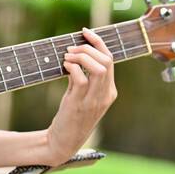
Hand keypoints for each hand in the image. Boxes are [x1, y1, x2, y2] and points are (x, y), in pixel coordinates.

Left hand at [44, 27, 117, 165]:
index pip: (110, 60)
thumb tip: (76, 54)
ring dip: (82, 56)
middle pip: (107, 61)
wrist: (63, 142)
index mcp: (110, 92)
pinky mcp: (80, 105)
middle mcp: (105, 95)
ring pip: (99, 68)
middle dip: (89, 48)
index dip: (98, 43)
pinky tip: (64, 66)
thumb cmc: (72, 117)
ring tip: (67, 56)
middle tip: (72, 48)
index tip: (85, 32)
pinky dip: (73, 68)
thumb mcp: (82, 95)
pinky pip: (81, 79)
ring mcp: (94, 101)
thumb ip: (83, 77)